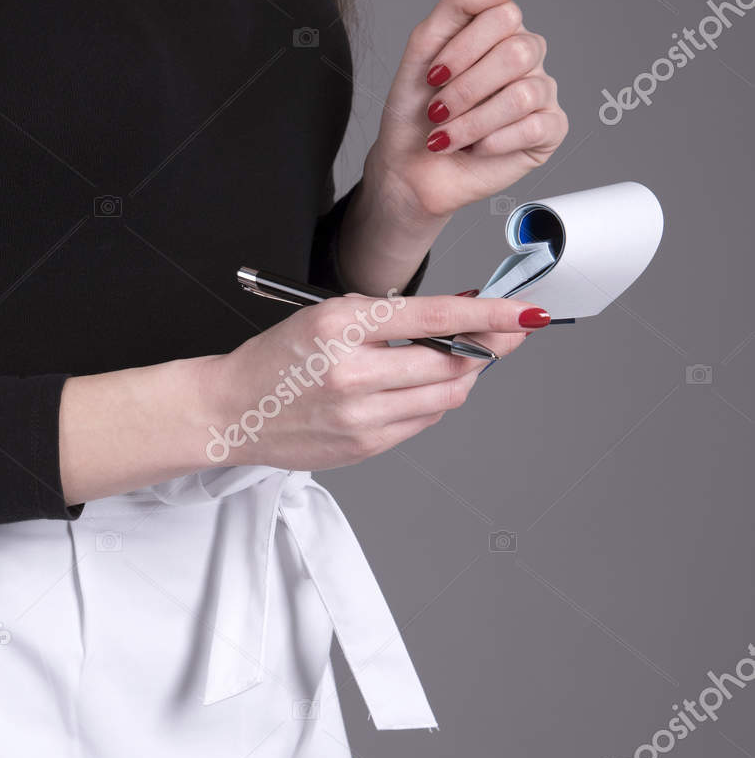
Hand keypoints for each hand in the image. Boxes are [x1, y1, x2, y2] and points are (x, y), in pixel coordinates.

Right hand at [205, 291, 544, 472]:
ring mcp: (360, 416)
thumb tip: (464, 312)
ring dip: (462, 375)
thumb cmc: (279, 359)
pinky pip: (424, 421)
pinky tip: (415, 387)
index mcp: (340, 327)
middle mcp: (352, 373)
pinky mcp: (364, 446)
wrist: (231, 410)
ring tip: (450, 358)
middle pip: (452, 362)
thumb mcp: (329, 316)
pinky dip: (433, 400)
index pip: (435, 317)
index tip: (526, 313)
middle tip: (498, 335)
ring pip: (446, 395)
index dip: (490, 315)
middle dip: (485, 348)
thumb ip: (394, 315)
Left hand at [367, 0, 568, 226]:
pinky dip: (494, 141)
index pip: (504, 14)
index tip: (433, 74)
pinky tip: (475, 148)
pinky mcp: (549, 131)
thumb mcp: (423, 47)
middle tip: (438, 110)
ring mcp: (541, 92)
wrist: (409, 168)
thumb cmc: (415, 109)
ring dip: (473, 121)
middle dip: (465, 89)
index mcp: (500, 29)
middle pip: (516, 53)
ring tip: (448, 136)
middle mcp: (527, 55)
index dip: (463, 49)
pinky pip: (535, 127)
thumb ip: (460, 2)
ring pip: (523, 94)